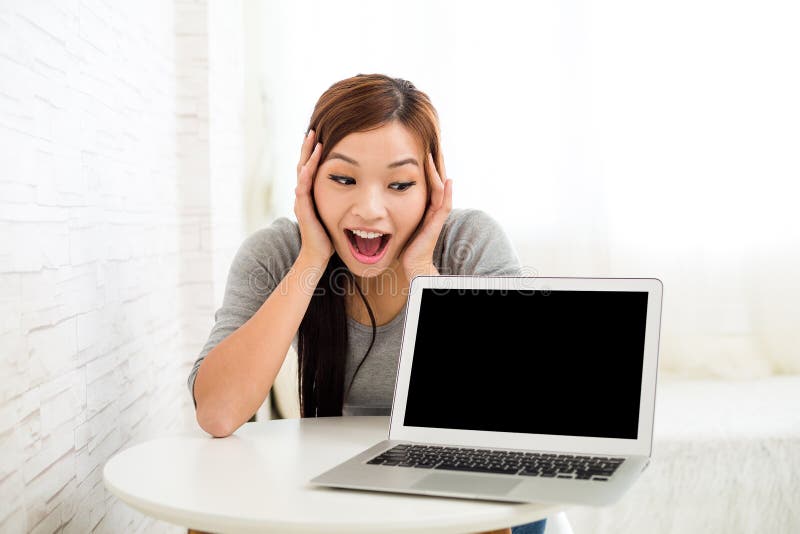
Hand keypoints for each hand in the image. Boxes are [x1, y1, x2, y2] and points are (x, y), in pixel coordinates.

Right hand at [294, 130, 332, 265]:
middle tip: (313, 129)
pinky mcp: (303, 209)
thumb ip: (340, 199)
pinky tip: (311, 162)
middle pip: (303, 164)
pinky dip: (307, 173)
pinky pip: (303, 187)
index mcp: (311, 193)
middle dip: (308, 147)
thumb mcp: (336, 212)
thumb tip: (357, 189)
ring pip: (301, 172)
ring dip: (306, 154)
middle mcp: (303, 194)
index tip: (321, 135)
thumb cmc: (329, 236)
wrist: (318, 256)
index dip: (314, 152)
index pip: (311, 167)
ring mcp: (301, 201)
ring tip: (312, 138)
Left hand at [399, 151, 452, 280]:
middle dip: (432, 166)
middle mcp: (432, 210)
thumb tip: (375, 200)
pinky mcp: (437, 224)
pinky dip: (447, 192)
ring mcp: (436, 217)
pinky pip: (444, 205)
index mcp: (422, 208)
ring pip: (440, 190)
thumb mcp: (396, 222)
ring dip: (437, 173)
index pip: (426, 183)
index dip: (424, 169)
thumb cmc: (403, 246)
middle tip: (430, 149)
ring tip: (434, 156)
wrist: (413, 265)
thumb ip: (392, 211)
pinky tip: (448, 180)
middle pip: (435, 182)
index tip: (418, 153)